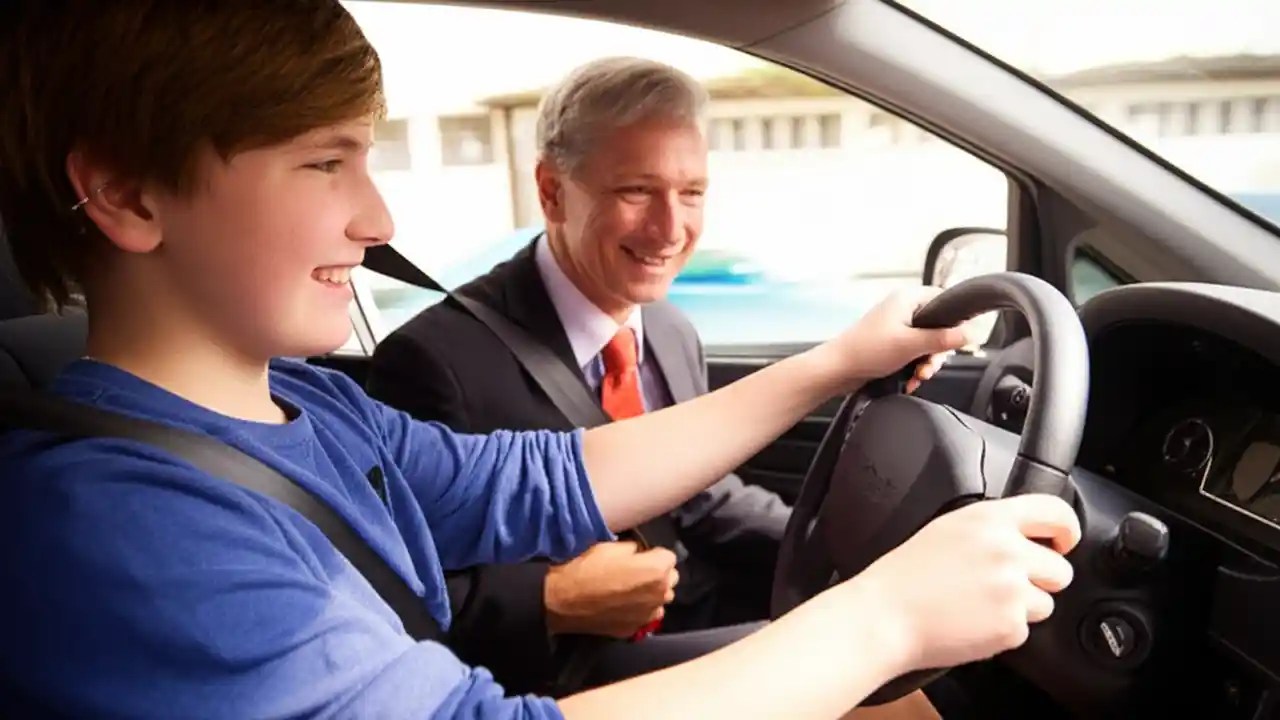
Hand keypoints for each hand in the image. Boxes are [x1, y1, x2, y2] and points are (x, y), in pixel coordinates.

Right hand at [545, 541, 679, 637]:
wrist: (563, 600)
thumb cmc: (587, 568)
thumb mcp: (612, 546)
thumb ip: (635, 549)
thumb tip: (639, 554)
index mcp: (657, 570)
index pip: (669, 556)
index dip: (652, 554)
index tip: (640, 556)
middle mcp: (660, 594)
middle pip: (669, 579)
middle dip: (656, 574)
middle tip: (634, 571)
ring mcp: (648, 615)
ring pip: (658, 600)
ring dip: (649, 594)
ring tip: (627, 590)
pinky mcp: (634, 629)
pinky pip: (644, 616)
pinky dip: (637, 610)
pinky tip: (619, 605)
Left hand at [813, 285, 986, 394]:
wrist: (837, 370)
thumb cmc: (866, 350)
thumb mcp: (912, 344)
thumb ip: (944, 339)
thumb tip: (973, 333)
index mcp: (908, 299)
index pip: (945, 300)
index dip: (955, 320)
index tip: (957, 340)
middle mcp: (903, 310)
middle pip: (939, 327)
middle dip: (937, 352)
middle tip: (929, 366)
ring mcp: (897, 327)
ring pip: (927, 344)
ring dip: (926, 364)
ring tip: (918, 377)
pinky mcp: (891, 344)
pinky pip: (914, 354)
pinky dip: (915, 368)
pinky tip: (910, 381)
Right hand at [841, 494, 1080, 674]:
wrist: (886, 615)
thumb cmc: (906, 576)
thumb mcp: (948, 528)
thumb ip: (992, 527)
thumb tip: (1027, 535)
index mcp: (990, 520)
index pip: (1056, 513)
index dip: (1067, 530)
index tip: (1062, 542)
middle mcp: (1007, 551)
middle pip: (1060, 569)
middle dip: (1040, 581)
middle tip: (1005, 586)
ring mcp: (1011, 590)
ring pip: (1045, 603)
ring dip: (1020, 608)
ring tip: (980, 605)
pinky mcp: (1010, 626)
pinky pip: (1024, 631)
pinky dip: (1002, 632)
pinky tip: (972, 622)